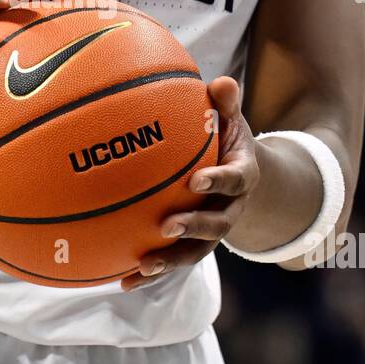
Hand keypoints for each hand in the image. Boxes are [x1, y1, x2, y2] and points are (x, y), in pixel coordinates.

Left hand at [121, 75, 260, 290]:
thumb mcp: (231, 119)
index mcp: (242, 176)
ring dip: (170, 261)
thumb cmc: (226, 138)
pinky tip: (122, 281)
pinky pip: (172, 260)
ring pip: (194, 252)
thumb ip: (226, 104)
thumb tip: (221, 82)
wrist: (238, 174)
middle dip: (193, 228)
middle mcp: (230, 209)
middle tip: (167, 226)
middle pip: (217, 225)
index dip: (218, 182)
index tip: (197, 181)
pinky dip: (149, 273)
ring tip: (143, 267)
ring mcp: (212, 232)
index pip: (234, 180)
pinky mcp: (193, 246)